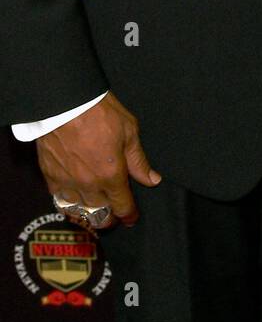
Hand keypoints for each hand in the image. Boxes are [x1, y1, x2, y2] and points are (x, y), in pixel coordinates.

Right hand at [36, 92, 160, 229]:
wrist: (65, 101)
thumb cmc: (99, 112)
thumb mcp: (129, 132)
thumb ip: (138, 161)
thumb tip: (152, 179)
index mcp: (111, 175)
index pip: (122, 207)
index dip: (129, 215)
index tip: (132, 217)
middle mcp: (88, 185)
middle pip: (100, 216)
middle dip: (110, 219)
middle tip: (115, 215)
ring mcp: (67, 182)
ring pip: (78, 212)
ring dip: (88, 214)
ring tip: (95, 210)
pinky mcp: (49, 175)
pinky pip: (59, 200)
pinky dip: (68, 203)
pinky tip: (74, 198)